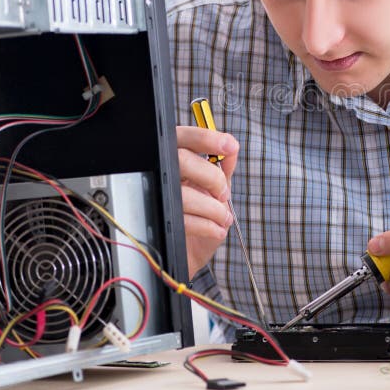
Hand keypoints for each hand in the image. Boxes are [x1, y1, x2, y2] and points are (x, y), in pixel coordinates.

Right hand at [176, 126, 238, 277]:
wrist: (191, 253)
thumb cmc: (201, 216)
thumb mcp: (217, 189)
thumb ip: (223, 167)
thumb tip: (232, 147)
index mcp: (176, 162)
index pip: (183, 138)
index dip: (205, 137)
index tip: (229, 146)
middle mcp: (164, 177)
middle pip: (181, 160)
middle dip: (212, 177)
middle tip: (223, 193)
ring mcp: (158, 200)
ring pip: (184, 193)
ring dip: (214, 209)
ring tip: (223, 218)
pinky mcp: (161, 224)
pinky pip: (185, 220)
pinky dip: (209, 226)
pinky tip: (217, 229)